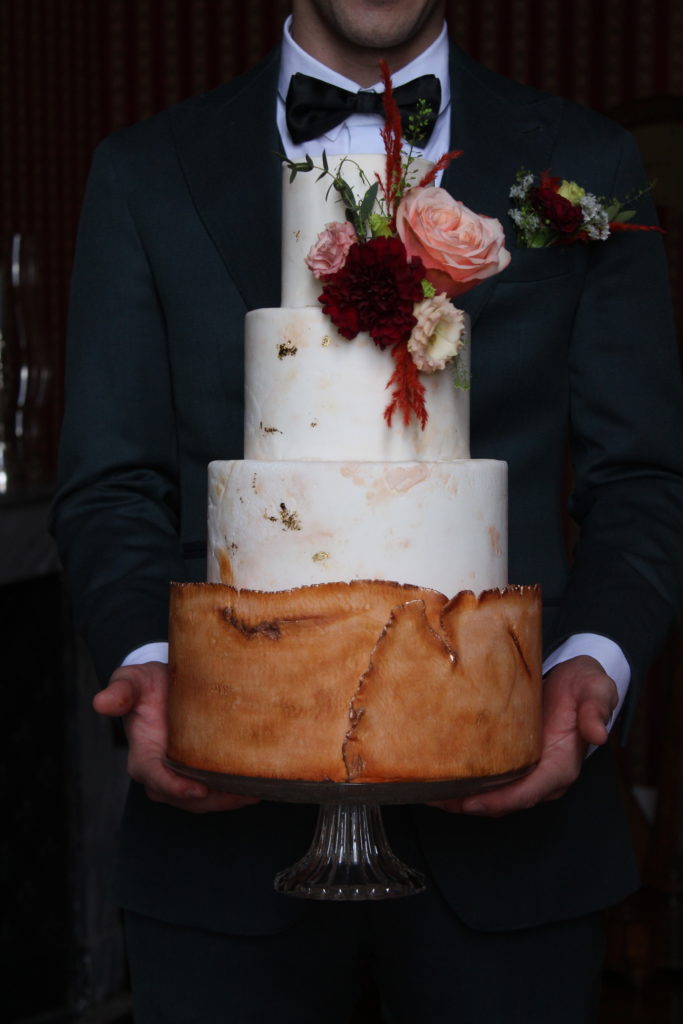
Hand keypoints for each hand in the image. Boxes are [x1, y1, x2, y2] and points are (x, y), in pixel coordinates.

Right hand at [93, 661, 258, 812]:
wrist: (167, 684)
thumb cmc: (147, 684)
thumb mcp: (132, 681)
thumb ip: (120, 691)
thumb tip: (101, 702)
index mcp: (142, 756)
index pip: (156, 778)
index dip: (176, 788)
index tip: (199, 790)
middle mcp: (161, 772)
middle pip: (185, 798)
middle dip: (212, 801)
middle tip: (242, 796)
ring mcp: (181, 775)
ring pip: (203, 800)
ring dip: (228, 800)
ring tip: (254, 794)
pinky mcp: (200, 772)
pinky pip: (215, 790)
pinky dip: (234, 793)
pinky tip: (256, 788)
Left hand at [431, 655, 618, 817]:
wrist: (577, 680)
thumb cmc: (587, 685)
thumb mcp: (596, 690)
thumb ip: (596, 709)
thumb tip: (599, 734)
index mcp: (562, 766)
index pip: (528, 792)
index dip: (498, 801)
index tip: (469, 803)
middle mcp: (543, 776)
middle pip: (504, 801)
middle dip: (469, 804)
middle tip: (434, 799)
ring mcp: (527, 771)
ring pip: (492, 795)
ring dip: (461, 798)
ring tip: (427, 793)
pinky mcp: (513, 761)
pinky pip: (488, 780)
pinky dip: (464, 784)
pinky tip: (438, 776)